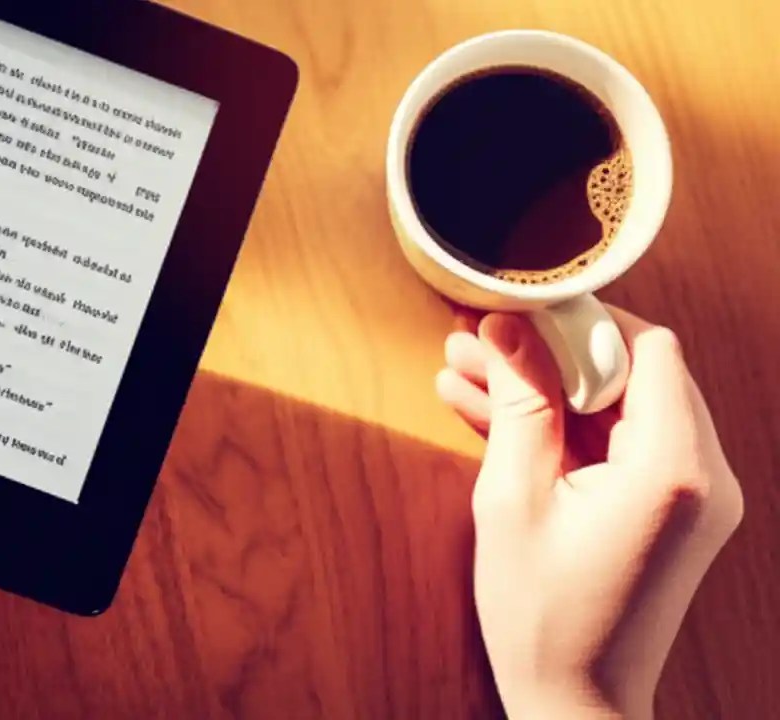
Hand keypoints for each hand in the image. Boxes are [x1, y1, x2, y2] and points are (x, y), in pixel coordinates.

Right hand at [436, 310, 742, 718]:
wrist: (577, 704)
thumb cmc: (544, 617)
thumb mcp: (514, 499)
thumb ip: (520, 404)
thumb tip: (507, 328)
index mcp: (671, 468)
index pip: (647, 347)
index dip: (581, 320)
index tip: (516, 312)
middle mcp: (700, 475)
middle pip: (633, 373)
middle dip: (550, 352)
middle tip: (477, 340)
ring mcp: (690, 495)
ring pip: (617, 407)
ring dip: (547, 389)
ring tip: (464, 371)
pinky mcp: (670, 511)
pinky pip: (617, 446)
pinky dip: (563, 429)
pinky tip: (487, 412)